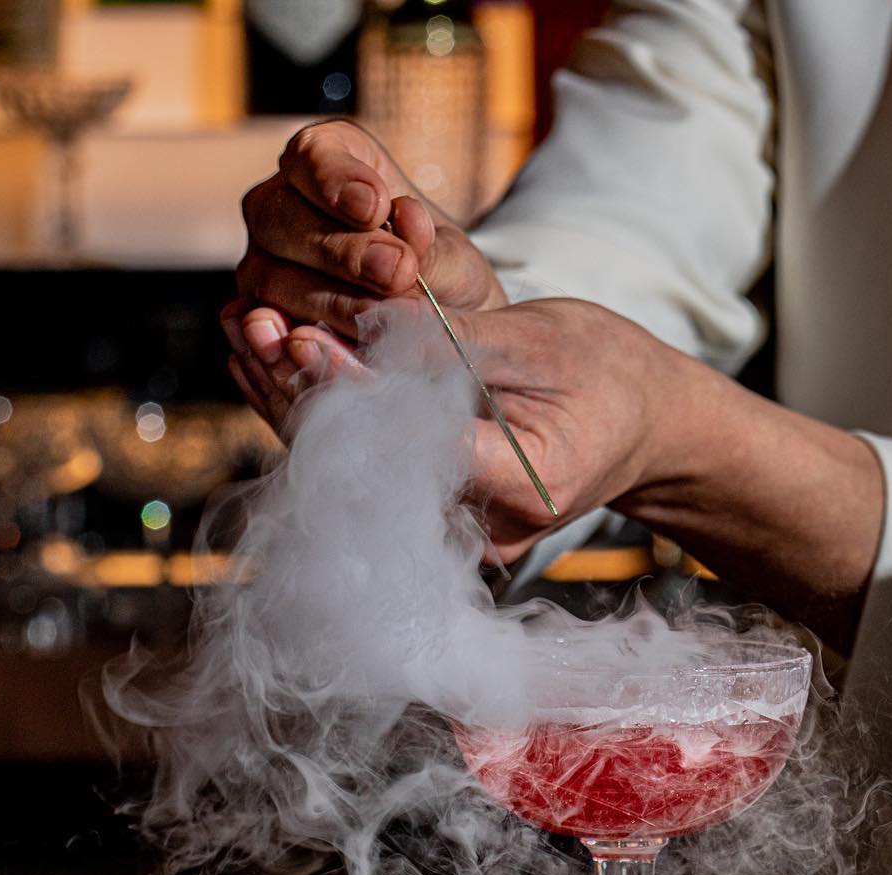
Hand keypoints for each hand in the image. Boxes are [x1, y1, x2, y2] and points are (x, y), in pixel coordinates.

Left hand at [230, 293, 883, 650]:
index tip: (302, 338)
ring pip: (356, 476)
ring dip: (298, 407)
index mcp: (529, 483)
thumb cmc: (606, 375)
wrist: (644, 428)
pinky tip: (274, 363)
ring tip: (248, 332)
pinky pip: (365, 472)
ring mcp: (461, 532)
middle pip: (370, 472)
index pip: (418, 446)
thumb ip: (454, 343)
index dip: (354, 395)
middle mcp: (488, 526)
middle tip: (254, 325)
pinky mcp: (439, 517)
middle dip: (306, 397)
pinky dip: (322, 418)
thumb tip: (363, 325)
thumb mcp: (542, 340)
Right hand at [235, 119, 506, 340]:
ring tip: (389, 324)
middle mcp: (281, 205)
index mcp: (330, 162)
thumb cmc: (443, 276)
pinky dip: (298, 346)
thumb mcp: (454, 262)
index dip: (336, 179)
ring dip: (333, 304)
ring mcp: (262, 262)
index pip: (314, 154)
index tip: (376, 206)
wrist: (441, 331)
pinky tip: (332, 354)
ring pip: (270, 277)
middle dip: (343, 251)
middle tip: (398, 272)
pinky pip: (265, 332)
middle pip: (281, 216)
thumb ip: (432, 251)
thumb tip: (406, 230)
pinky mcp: (262, 317)